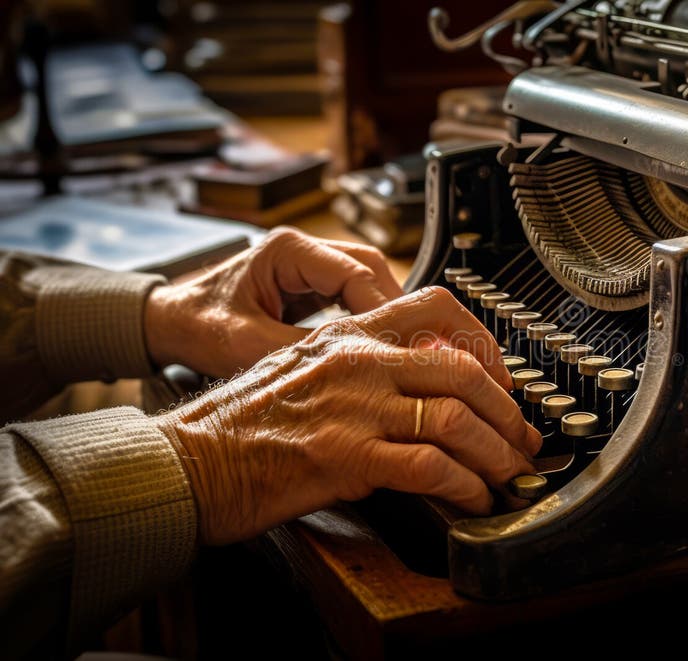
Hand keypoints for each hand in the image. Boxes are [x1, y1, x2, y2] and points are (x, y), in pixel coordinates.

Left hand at [144, 226, 403, 378]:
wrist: (169, 325)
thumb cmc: (196, 326)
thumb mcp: (246, 346)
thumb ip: (302, 351)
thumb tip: (357, 366)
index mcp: (287, 250)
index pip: (356, 273)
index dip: (385, 311)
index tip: (404, 345)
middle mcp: (304, 250)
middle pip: (373, 270)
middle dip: (397, 310)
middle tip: (416, 347)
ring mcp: (310, 265)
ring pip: (370, 281)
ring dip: (388, 315)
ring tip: (404, 349)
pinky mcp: (312, 285)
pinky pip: (355, 296)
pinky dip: (372, 320)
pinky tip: (381, 347)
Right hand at [155, 286, 542, 544]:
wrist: (185, 462)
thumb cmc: (239, 424)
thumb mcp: (303, 371)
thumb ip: (359, 367)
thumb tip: (417, 387)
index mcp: (346, 333)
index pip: (437, 308)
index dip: (486, 344)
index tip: (502, 381)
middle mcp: (356, 360)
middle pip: (464, 371)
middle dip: (508, 412)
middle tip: (521, 439)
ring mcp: (352, 406)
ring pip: (457, 419)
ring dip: (496, 454)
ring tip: (507, 476)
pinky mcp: (345, 456)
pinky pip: (431, 466)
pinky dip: (465, 486)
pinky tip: (471, 500)